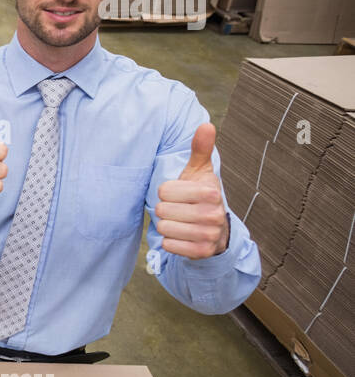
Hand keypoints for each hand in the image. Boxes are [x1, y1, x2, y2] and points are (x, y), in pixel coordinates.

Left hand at [155, 123, 228, 258]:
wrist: (216, 229)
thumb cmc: (201, 195)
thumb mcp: (200, 171)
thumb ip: (200, 149)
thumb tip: (206, 125)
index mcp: (210, 192)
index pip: (164, 191)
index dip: (166, 192)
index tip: (179, 194)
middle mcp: (212, 214)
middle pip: (161, 209)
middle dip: (165, 209)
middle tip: (179, 209)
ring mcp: (208, 235)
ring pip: (163, 227)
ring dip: (166, 225)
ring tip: (180, 221)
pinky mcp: (201, 252)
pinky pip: (169, 245)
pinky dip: (170, 240)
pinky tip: (182, 235)